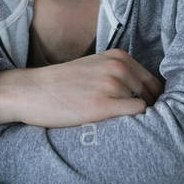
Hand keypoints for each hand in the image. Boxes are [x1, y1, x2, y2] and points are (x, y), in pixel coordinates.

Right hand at [0, 49, 162, 128]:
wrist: (31, 91)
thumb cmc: (61, 84)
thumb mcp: (94, 66)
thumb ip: (117, 73)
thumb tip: (143, 93)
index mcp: (118, 57)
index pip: (152, 80)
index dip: (152, 98)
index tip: (144, 111)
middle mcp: (118, 67)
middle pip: (152, 94)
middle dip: (149, 109)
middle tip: (134, 122)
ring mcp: (112, 85)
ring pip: (145, 106)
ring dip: (138, 118)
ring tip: (121, 125)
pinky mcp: (104, 105)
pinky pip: (137, 113)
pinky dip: (134, 122)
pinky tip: (120, 127)